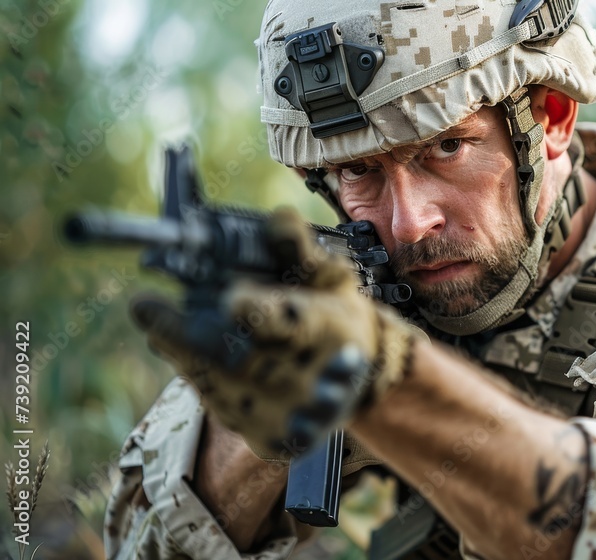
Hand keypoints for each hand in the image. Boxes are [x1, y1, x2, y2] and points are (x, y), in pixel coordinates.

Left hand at [130, 208, 416, 453]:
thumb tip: (276, 219)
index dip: (250, 311)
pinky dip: (193, 375)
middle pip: (236, 360)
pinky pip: (218, 408)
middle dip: (184, 332)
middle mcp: (311, 383)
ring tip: (154, 321)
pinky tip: (176, 350)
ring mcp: (290, 418)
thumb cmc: (335, 315)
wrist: (360, 377)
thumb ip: (301, 249)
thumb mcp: (330, 277)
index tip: (218, 294)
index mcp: (329, 335)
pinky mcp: (270, 440)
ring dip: (179, 352)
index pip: (282, 325)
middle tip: (147, 308)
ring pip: (219, 387)